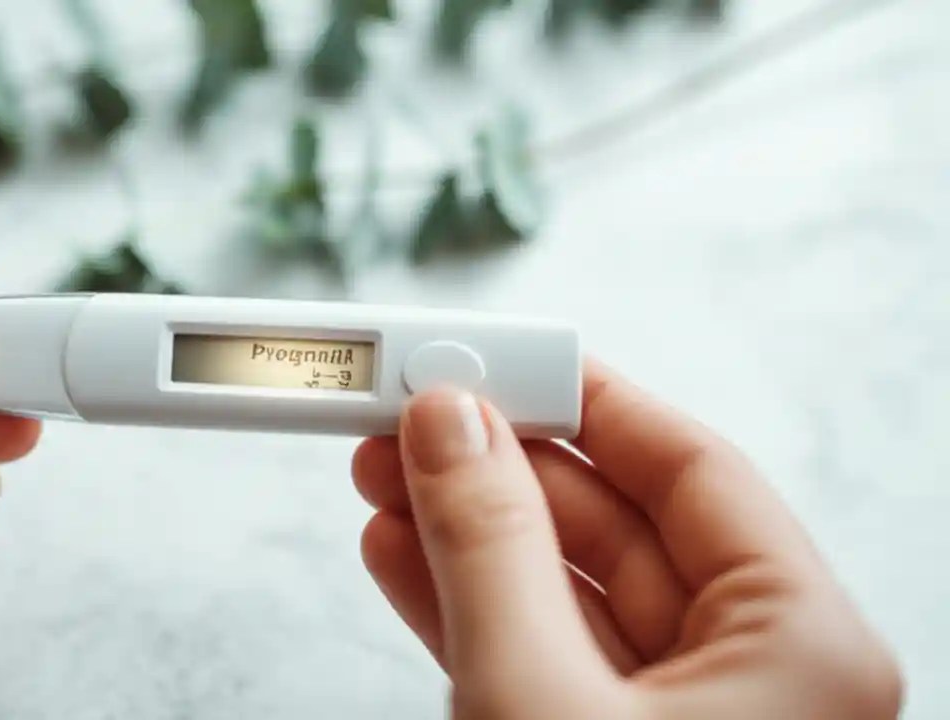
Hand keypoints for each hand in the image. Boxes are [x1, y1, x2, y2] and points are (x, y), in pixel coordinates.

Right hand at [353, 360, 902, 718]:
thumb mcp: (537, 697)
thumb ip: (490, 551)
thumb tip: (449, 424)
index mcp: (800, 647)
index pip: (689, 468)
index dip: (583, 398)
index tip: (494, 353)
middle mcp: (758, 676)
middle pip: (616, 523)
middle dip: (495, 466)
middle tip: (407, 412)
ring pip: (566, 590)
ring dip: (464, 532)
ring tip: (380, 475)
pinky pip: (541, 651)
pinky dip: (467, 605)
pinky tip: (400, 552)